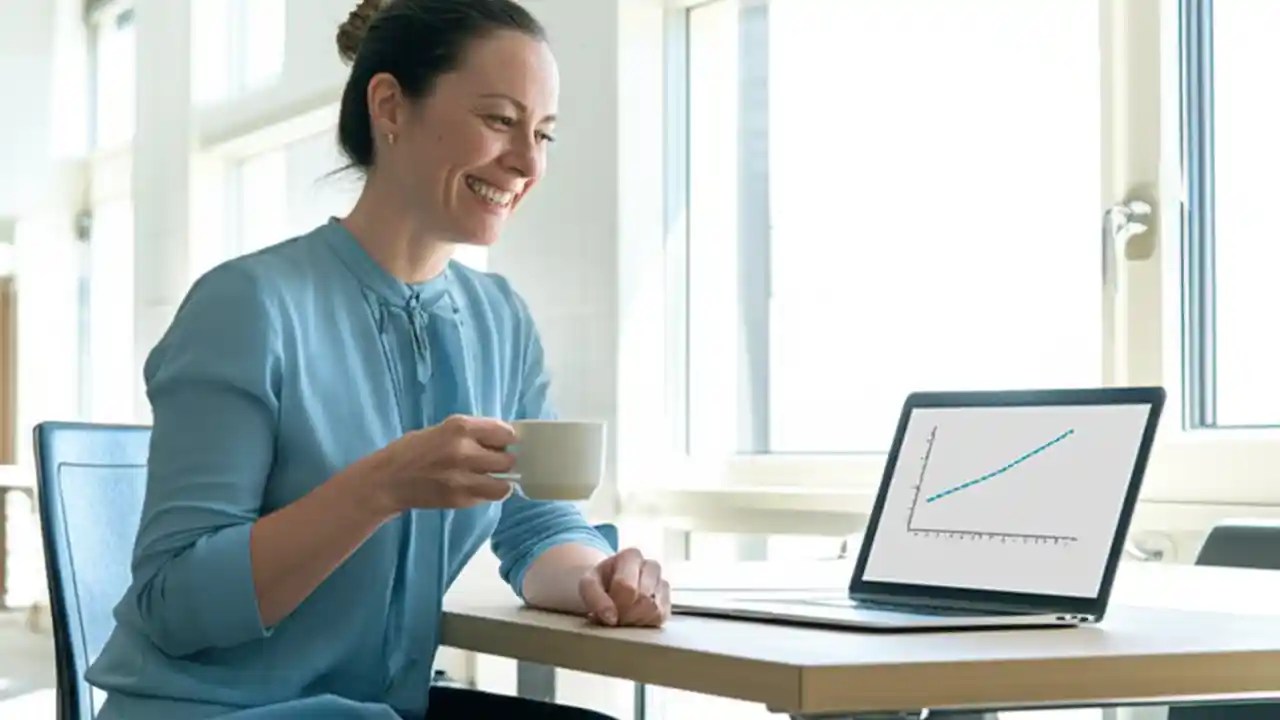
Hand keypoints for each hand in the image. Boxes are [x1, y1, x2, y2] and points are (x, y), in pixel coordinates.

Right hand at [373, 415, 516, 512]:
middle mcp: (465, 451)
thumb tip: (500, 440)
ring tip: (489, 477)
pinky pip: (489, 497)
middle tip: (494, 461)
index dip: (507, 438)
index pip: (504, 432)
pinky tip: (475, 487)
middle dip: (504, 460)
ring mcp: (464, 478)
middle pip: (507, 460)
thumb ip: (470, 434)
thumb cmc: (412, 451)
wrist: (387, 481)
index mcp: (459, 427)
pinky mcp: (460, 499)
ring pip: (504, 484)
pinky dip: (487, 493)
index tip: (505, 442)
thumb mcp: (442, 430)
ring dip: (500, 481)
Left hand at [578, 548, 670, 627]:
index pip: (627, 586)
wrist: (610, 584)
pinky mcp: (668, 600)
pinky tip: (635, 618)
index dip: (614, 604)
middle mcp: (651, 566)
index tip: (605, 609)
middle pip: (643, 599)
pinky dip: (646, 623)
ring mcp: (662, 582)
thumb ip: (594, 598)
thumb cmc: (601, 582)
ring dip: (635, 620)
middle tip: (615, 616)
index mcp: (631, 556)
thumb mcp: (588, 584)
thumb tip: (612, 618)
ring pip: (655, 609)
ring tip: (624, 616)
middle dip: (626, 614)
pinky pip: (661, 617)